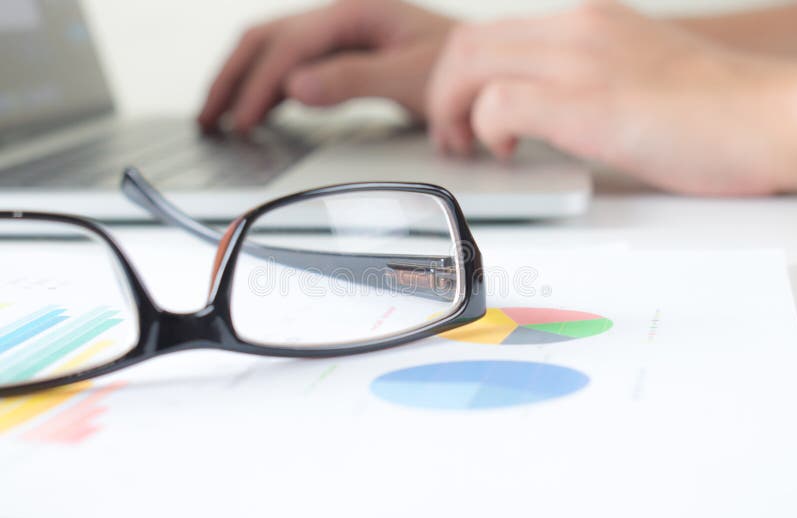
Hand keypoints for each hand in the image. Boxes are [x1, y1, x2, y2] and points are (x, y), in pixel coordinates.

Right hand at [198, 0, 454, 132]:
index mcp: (356, 12)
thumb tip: (294, 87)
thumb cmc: (460, 73)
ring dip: (242, 82)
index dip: (259, 85)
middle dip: (232, 78)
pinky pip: (294, 67)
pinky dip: (267, 90)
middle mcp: (343, 17)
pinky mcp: (346, 56)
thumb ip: (352, 80)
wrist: (486, 72)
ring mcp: (343, 35)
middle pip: (268, 39)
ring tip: (216, 116)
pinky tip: (256, 111)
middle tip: (207, 117)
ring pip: (274, 51)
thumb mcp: (410, 78)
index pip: (289, 46)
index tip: (242, 123)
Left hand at [427, 0, 796, 194]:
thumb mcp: (635, 73)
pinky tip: (507, 152)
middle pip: (466, 43)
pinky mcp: (589, 102)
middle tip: (453, 136)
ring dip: (452, 111)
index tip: (462, 114)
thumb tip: (541, 110)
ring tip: (470, 145)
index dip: (459, 77)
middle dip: (442, 94)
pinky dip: (487, 130)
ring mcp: (581, 61)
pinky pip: (501, 104)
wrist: (769, 117)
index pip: (491, 32)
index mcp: (587, 22)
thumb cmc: (713, 111)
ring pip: (469, 64)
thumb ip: (585, 79)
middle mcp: (577, 29)